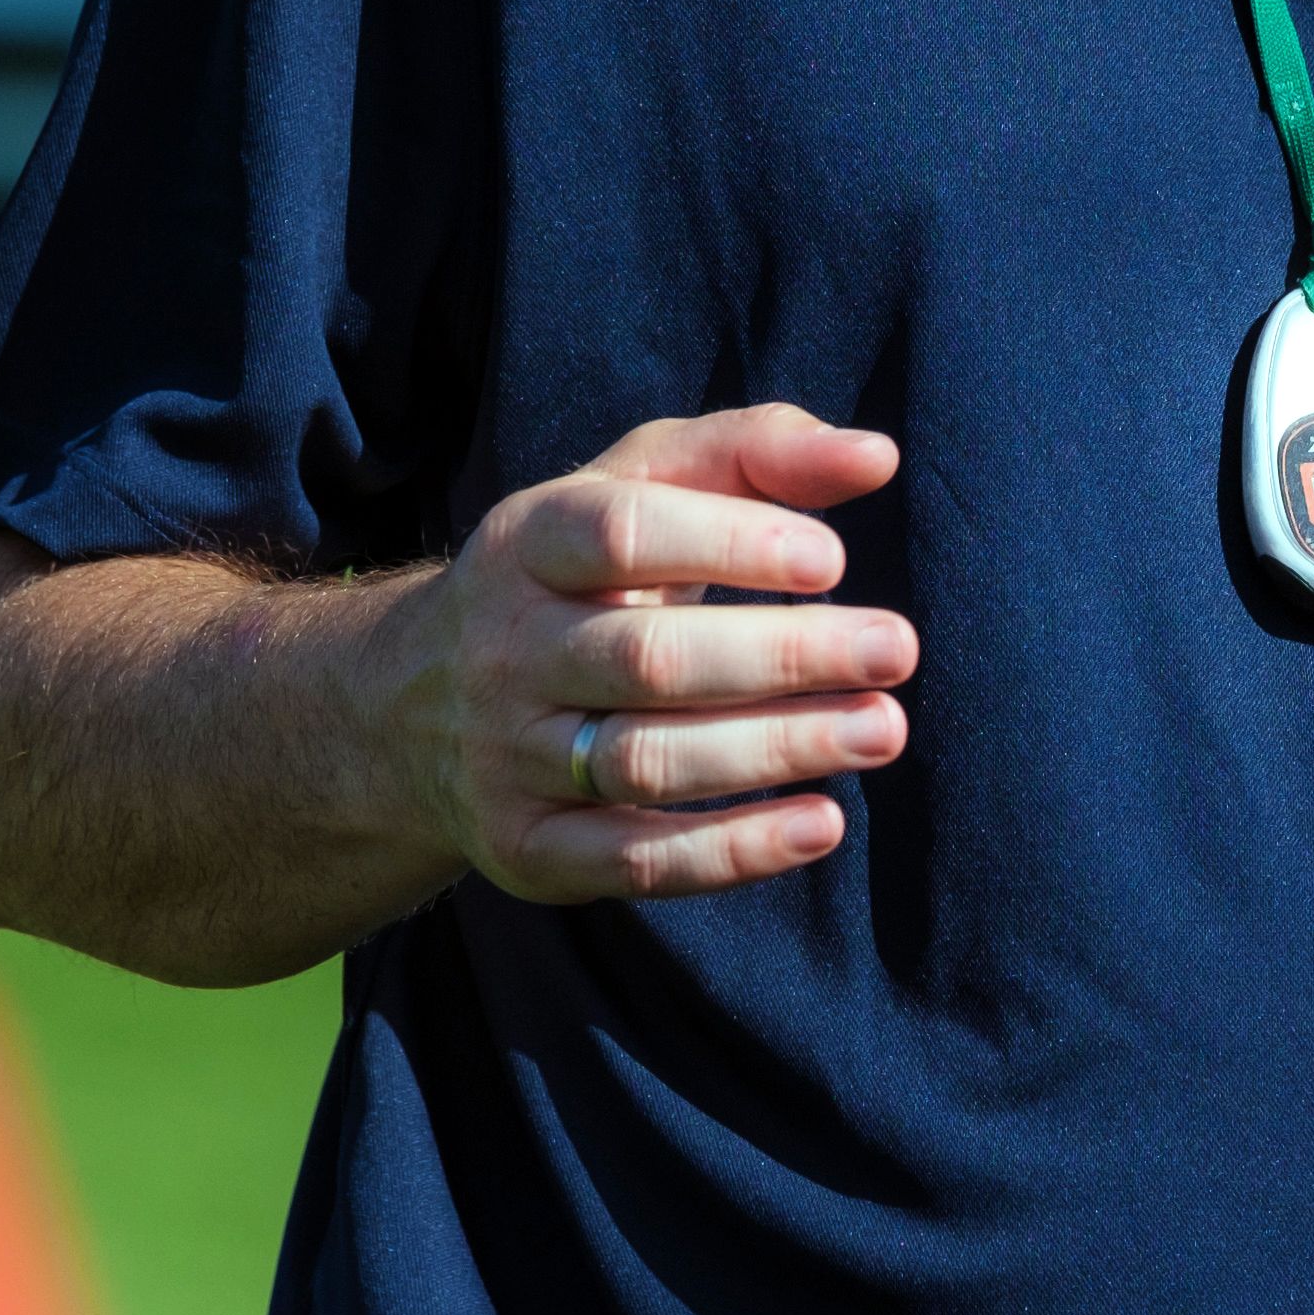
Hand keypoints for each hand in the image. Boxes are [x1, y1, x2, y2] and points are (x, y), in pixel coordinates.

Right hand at [407, 403, 912, 905]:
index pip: (622, 532)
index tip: (835, 558)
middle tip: (895, 648)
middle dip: (783, 655)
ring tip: (882, 728)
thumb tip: (876, 456)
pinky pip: (634, 862)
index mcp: (526, 541)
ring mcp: (506, 756)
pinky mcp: (526, 850)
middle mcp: (504, 649)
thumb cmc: (581, 572)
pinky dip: (734, 851)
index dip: (732, 542)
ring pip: (646, 762)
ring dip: (776, 749)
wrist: (418, 705)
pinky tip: (823, 823)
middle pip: (649, 658)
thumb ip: (754, 452)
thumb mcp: (639, 486)